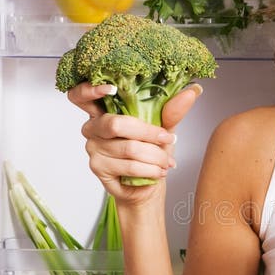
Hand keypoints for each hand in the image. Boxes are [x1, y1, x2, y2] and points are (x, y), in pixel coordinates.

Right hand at [66, 82, 202, 201]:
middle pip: (116, 124)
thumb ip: (172, 110)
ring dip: (156, 157)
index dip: (90, 89)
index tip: (111, 89)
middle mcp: (92, 127)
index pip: (81, 95)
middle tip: (168, 140)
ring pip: (129, 148)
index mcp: (103, 110)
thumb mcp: (163, 128)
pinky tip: (159, 171)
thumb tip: (193, 91)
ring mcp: (92, 148)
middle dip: (149, 133)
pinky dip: (151, 169)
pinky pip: (129, 166)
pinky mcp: (98, 168)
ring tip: (167, 162)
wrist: (147, 185)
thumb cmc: (150, 152)